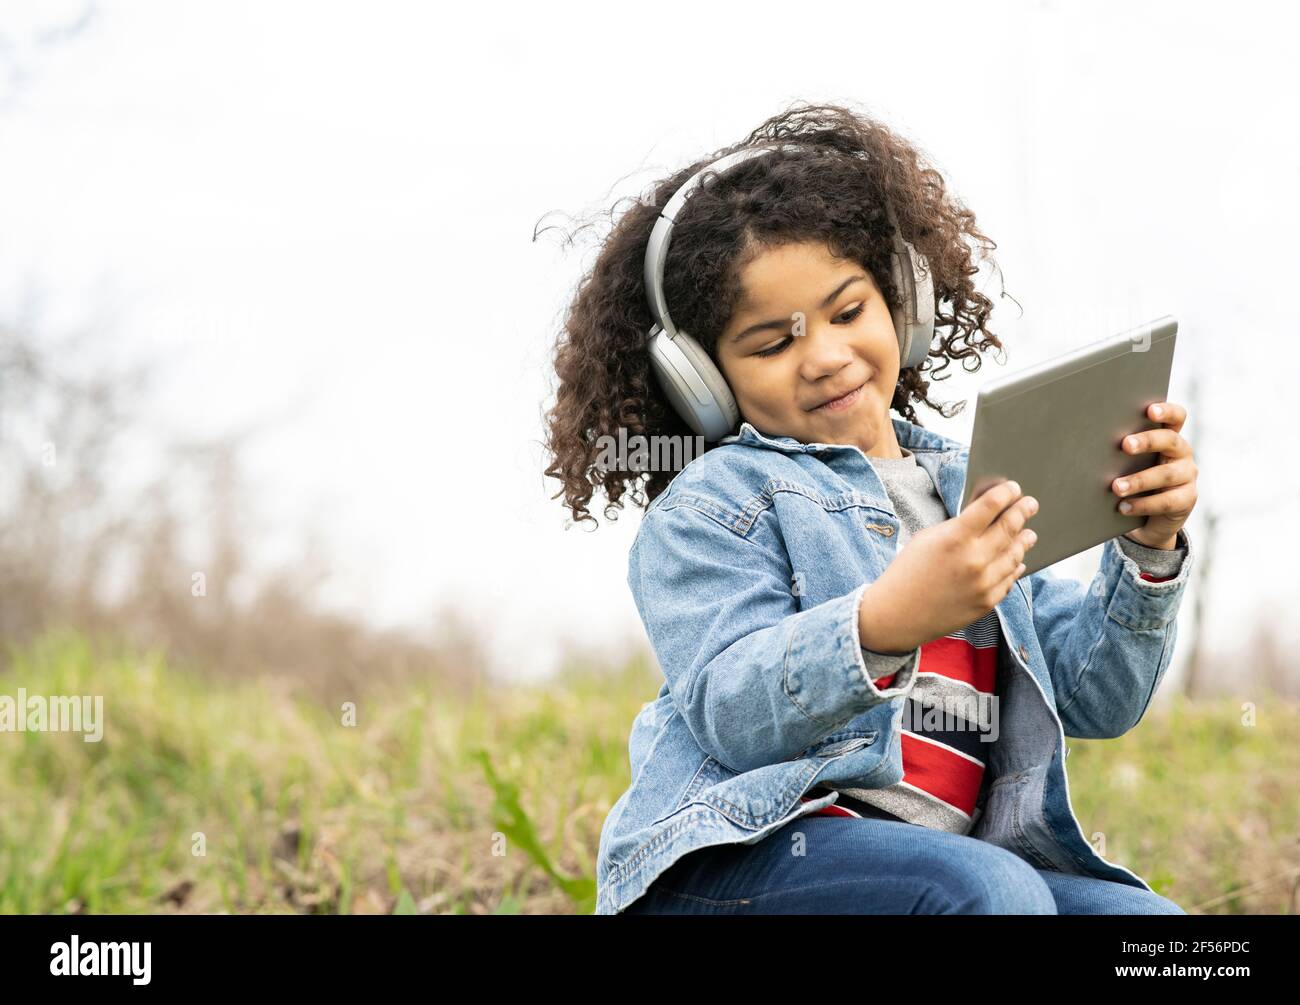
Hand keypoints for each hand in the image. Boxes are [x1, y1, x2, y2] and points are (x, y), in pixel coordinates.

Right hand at [858, 479, 1037, 652]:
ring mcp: (983, 583)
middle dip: (1023, 511)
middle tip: (1031, 504)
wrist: (897, 615)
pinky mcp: (987, 602)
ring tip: (1029, 533)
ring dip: (1024, 540)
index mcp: (955, 537)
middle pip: (1010, 527)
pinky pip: (1009, 580)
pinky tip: (1018, 560)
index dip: (1007, 492)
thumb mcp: (928, 538)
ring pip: (1015, 555)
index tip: (1014, 487)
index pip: (991, 505)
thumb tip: (985, 508)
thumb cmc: (908, 571)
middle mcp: (974, 559)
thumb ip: (959, 524)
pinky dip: (1015, 567)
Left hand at [1113, 401, 1197, 549]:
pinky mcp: (1187, 499)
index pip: (1175, 417)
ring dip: (1138, 480)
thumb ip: (1120, 450)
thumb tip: (1087, 441)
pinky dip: (1143, 504)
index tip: (1150, 410)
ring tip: (1116, 487)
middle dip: (1147, 441)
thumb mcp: (1127, 462)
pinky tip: (1123, 507)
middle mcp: (1181, 453)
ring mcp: (1186, 476)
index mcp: (1168, 437)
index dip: (1166, 411)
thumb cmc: (1132, 479)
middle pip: (1170, 440)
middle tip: (1125, 444)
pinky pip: (1167, 501)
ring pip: (1165, 474)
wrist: (1149, 517)